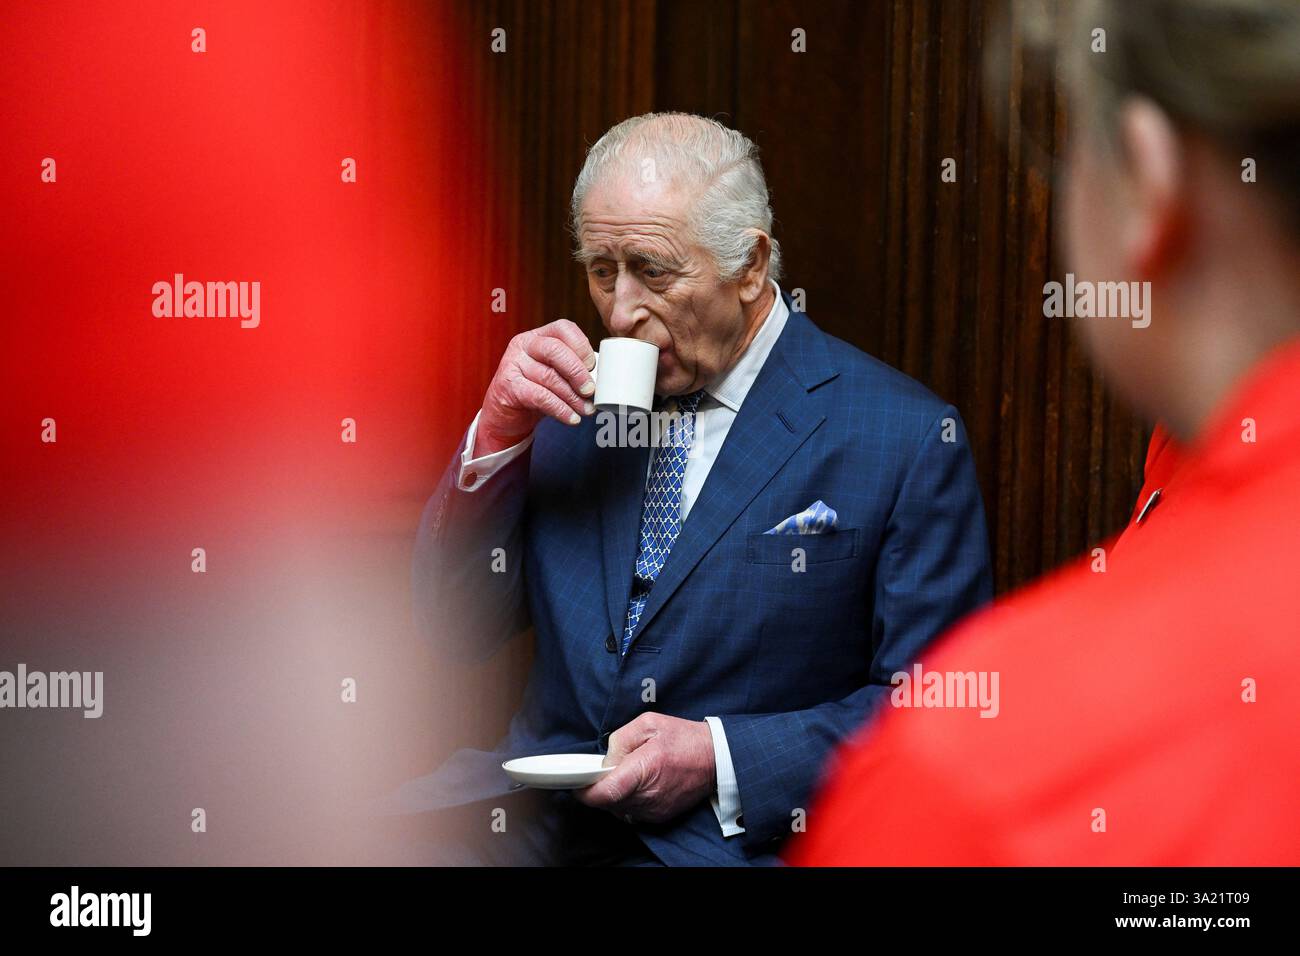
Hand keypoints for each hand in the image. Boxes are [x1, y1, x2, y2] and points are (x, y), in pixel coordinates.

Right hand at [476, 319, 596, 455]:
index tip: (594, 366)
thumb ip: (573, 370)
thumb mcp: (554, 374)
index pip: (563, 329)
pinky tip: (571, 418)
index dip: (581, 346)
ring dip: (572, 397)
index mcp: (538, 336)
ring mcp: (513, 364)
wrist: (506, 414)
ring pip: (549, 377)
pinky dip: (560, 409)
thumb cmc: (536, 390)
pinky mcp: (509, 387)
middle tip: (592, 391)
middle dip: (578, 372)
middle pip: (555, 351)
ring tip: (586, 410)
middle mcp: (524, 345)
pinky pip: (540, 396)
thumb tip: (603, 379)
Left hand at [573, 713, 716, 824]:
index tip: (577, 784)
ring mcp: (654, 809)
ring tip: (627, 773)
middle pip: (607, 802)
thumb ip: (619, 740)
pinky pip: (632, 811)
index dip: (585, 791)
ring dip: (614, 794)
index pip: (605, 793)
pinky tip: (637, 783)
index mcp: (644, 770)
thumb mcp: (648, 723)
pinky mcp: (659, 816)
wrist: (715, 759)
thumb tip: (605, 761)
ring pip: (618, 808)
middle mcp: (648, 796)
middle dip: (600, 787)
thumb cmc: (683, 738)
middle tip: (607, 769)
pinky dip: (628, 799)